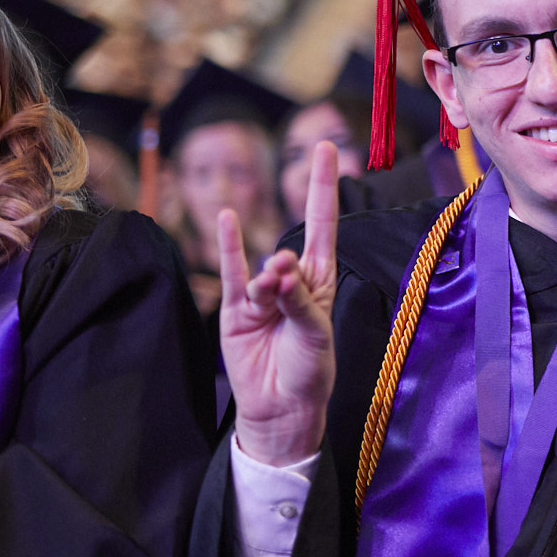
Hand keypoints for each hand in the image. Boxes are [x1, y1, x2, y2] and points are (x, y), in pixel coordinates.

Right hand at [220, 140, 338, 467]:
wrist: (280, 408)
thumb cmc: (308, 371)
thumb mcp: (314, 335)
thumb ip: (298, 301)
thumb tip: (279, 269)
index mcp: (319, 282)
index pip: (324, 226)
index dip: (325, 188)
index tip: (328, 148)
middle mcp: (292, 280)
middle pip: (297, 235)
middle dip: (308, 196)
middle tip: (312, 170)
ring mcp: (261, 293)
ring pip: (263, 270)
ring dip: (269, 280)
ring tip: (274, 293)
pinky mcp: (234, 311)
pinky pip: (231, 274)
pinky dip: (230, 248)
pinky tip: (228, 220)